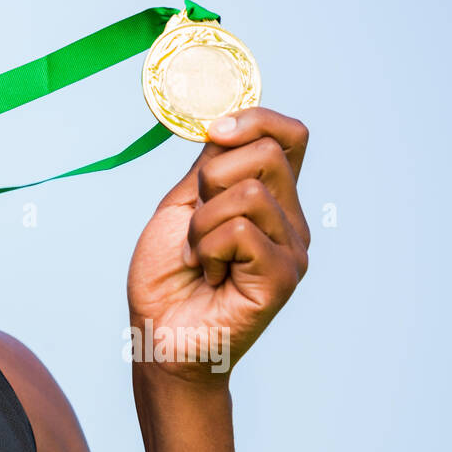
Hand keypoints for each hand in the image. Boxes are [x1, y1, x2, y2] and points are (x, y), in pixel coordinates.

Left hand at [126, 107, 310, 386]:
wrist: (158, 333)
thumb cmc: (168, 275)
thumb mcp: (182, 205)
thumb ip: (210, 167)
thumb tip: (224, 122)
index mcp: (270, 198)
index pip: (290, 135)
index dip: (255, 119)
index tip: (215, 132)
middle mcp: (290, 220)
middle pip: (267, 153)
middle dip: (210, 179)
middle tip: (196, 224)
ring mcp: (292, 250)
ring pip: (247, 193)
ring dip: (202, 224)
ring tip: (200, 257)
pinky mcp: (283, 278)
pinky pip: (239, 232)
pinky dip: (207, 249)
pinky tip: (210, 275)